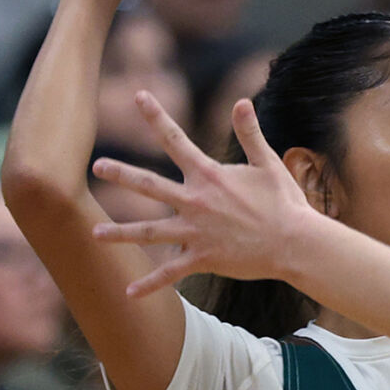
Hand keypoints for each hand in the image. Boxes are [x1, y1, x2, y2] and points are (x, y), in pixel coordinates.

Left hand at [91, 91, 318, 295]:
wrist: (295, 243)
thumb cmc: (285, 203)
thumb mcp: (269, 163)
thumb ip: (250, 133)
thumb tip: (242, 101)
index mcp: (210, 175)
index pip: (175, 139)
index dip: (155, 116)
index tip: (139, 96)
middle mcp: (196, 201)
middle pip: (150, 186)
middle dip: (121, 175)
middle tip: (97, 166)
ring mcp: (196, 232)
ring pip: (150, 232)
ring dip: (120, 233)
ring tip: (95, 234)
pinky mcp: (202, 258)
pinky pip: (170, 273)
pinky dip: (150, 284)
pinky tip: (129, 293)